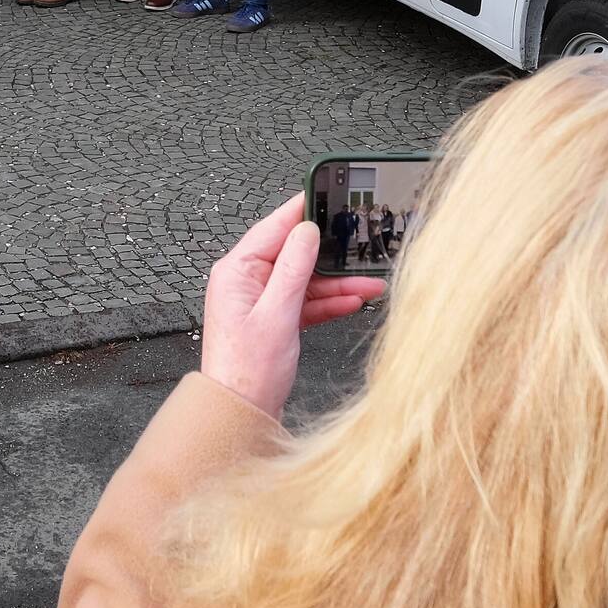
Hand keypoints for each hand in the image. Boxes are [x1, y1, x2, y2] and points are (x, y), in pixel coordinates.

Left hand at [199, 195, 384, 419]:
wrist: (240, 414)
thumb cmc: (246, 371)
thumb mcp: (276, 314)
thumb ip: (293, 269)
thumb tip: (306, 230)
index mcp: (237, 271)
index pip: (274, 227)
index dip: (304, 210)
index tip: (329, 194)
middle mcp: (246, 280)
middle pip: (294, 252)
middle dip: (330, 253)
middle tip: (360, 243)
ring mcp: (260, 299)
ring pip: (305, 279)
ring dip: (337, 282)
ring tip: (371, 282)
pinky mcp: (274, 318)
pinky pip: (306, 300)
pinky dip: (329, 301)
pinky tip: (355, 300)